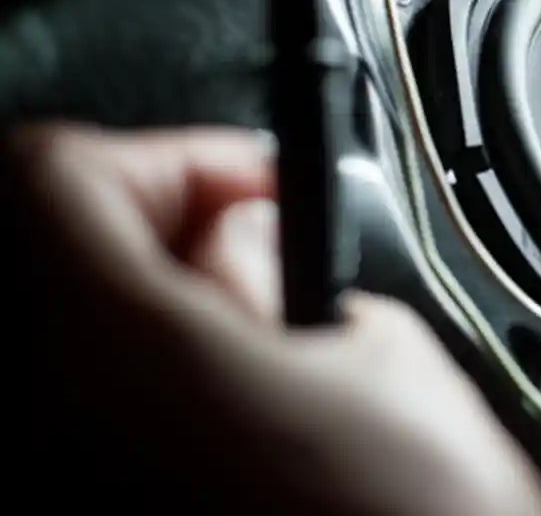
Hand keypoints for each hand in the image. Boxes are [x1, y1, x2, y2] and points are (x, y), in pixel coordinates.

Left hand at [8, 123, 540, 514]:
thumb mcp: (390, 357)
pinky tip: (247, 418)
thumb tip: (239, 235)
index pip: (53, 176)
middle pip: (55, 259)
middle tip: (263, 263)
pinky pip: (99, 415)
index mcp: (115, 357)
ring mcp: (66, 482)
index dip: (166, 157)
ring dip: (168, 315)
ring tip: (269, 358)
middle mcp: (51, 427)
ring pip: (80, 343)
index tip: (248, 188)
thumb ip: (285, 262)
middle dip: (168, 234)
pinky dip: (160, 390)